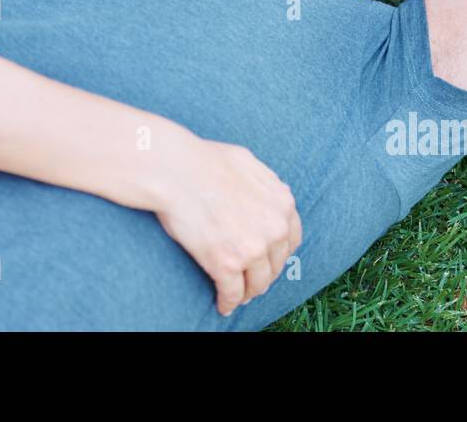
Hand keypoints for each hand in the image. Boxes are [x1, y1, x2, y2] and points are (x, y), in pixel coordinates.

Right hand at [151, 134, 302, 316]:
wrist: (175, 170)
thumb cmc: (204, 161)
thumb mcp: (249, 163)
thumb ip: (267, 183)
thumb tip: (277, 194)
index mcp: (282, 203)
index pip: (291, 239)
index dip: (278, 253)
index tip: (268, 259)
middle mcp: (274, 228)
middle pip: (276, 264)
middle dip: (264, 274)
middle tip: (252, 281)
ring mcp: (252, 248)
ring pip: (257, 284)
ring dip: (249, 292)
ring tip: (239, 295)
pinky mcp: (226, 264)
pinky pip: (232, 293)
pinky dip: (228, 302)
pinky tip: (223, 305)